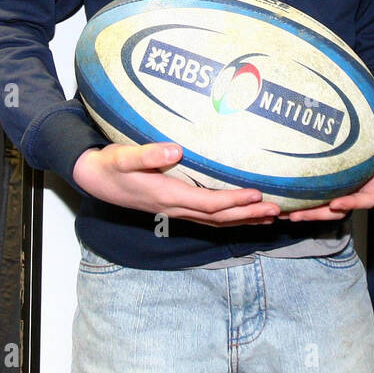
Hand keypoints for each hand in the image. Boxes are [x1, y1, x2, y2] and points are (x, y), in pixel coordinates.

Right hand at [72, 141, 281, 226]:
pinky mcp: (178, 209)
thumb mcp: (123, 157)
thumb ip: (147, 154)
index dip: (233, 200)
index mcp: (167, 195)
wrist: (96, 180)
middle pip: (219, 218)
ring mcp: (178, 212)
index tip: (257, 195)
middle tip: (277, 211)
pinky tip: (248, 216)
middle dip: (248, 214)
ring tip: (271, 218)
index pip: (208, 203)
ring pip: (217, 223)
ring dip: (244, 220)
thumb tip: (175, 149)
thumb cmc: (112, 165)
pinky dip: (232, 220)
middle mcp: (176, 208)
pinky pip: (210, 220)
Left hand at [280, 95, 373, 222]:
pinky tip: (284, 202)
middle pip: (341, 210)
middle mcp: (361, 186)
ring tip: (285, 214)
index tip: (335, 203)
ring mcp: (347, 187)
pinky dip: (303, 202)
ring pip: (328, 208)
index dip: (353, 203)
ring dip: (307, 212)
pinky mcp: (334, 183)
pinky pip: (320, 197)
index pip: (368, 198)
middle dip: (319, 214)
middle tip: (297, 215)